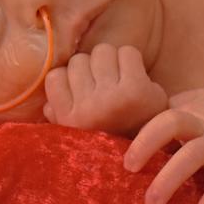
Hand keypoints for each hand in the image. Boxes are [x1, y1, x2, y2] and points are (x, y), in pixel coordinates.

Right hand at [43, 44, 167, 136]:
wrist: (156, 151)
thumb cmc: (114, 136)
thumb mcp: (78, 133)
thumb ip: (59, 116)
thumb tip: (47, 102)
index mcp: (68, 120)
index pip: (54, 77)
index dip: (70, 78)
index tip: (84, 89)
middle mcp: (85, 110)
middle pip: (79, 60)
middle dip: (93, 67)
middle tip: (107, 83)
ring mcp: (110, 99)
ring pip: (102, 51)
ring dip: (112, 60)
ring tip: (120, 78)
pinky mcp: (135, 90)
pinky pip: (127, 52)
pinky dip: (132, 60)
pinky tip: (136, 77)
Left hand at [123, 86, 203, 203]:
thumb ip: (179, 109)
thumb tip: (147, 124)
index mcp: (191, 110)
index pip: (160, 116)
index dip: (140, 134)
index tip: (122, 157)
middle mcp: (203, 123)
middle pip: (170, 124)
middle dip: (146, 144)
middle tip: (128, 170)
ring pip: (191, 155)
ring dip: (169, 178)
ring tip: (153, 203)